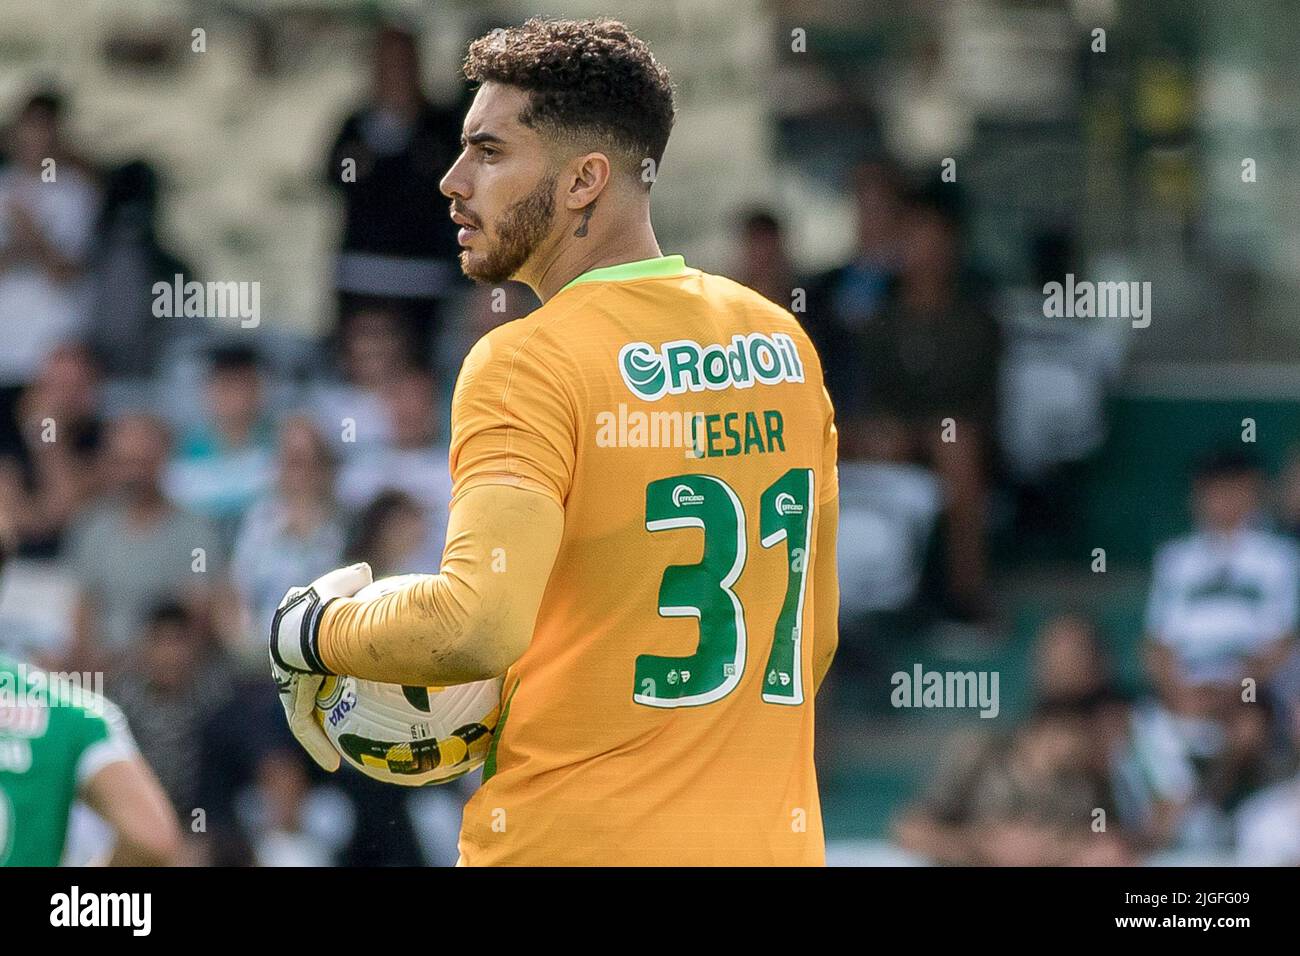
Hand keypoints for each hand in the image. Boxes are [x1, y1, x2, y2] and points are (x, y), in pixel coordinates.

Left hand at [269, 563, 371, 770]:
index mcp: (295, 631)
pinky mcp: (291, 699)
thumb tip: (365, 573)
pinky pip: (304, 726)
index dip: (317, 653)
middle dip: (309, 696)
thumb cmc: (333, 603)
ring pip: (301, 710)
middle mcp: (285, 658)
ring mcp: (286, 680)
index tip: (328, 663)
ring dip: (315, 734)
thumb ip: (353, 580)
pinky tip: (331, 766)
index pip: (305, 645)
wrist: (311, 626)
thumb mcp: (348, 584)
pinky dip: (316, 745)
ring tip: (332, 759)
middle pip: (301, 683)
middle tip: (331, 713)